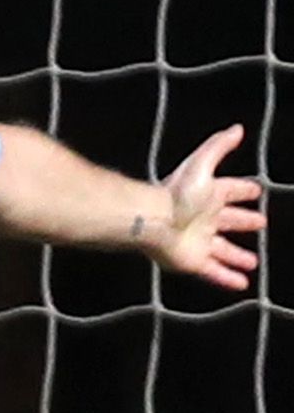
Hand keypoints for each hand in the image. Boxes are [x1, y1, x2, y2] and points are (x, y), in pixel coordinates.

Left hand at [144, 126, 263, 289]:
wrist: (151, 220)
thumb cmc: (174, 193)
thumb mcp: (201, 164)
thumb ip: (218, 146)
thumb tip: (237, 128)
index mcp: (208, 196)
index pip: (230, 190)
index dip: (243, 190)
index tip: (255, 191)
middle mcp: (204, 218)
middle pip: (229, 221)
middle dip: (244, 221)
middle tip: (260, 223)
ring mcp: (198, 241)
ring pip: (223, 250)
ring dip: (237, 256)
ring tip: (252, 262)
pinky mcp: (193, 261)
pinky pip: (214, 272)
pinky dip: (227, 278)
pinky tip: (242, 284)